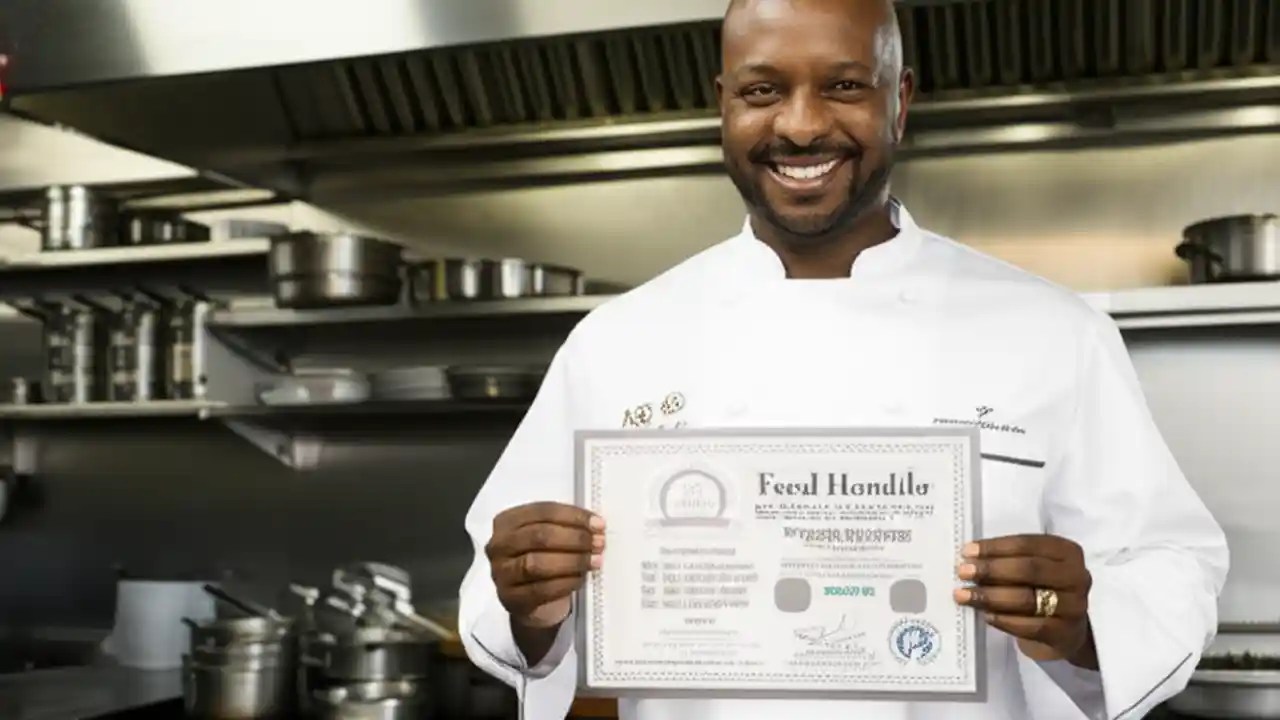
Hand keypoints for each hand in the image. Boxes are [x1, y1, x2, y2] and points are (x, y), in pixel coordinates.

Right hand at [486, 502, 604, 628]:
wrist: (530, 600)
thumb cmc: (542, 558)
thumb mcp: (549, 536)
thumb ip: (566, 526)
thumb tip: (596, 526)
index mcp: (507, 521)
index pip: (542, 512)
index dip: (573, 517)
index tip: (599, 524)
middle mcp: (498, 545)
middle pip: (539, 536)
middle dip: (574, 539)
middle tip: (599, 543)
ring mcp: (501, 573)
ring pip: (537, 564)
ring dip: (572, 561)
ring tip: (594, 561)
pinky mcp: (510, 598)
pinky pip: (540, 590)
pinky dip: (565, 583)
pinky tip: (581, 578)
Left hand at [953, 534, 1097, 668]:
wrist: (1065, 631)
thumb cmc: (1041, 589)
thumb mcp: (1033, 568)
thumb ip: (1009, 560)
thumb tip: (970, 559)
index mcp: (1067, 551)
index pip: (1027, 544)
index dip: (995, 547)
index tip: (967, 552)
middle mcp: (1077, 576)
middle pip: (1029, 569)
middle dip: (991, 570)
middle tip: (963, 573)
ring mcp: (1074, 606)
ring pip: (1027, 599)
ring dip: (991, 596)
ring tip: (964, 595)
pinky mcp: (1065, 633)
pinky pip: (1030, 626)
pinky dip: (1004, 619)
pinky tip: (985, 615)